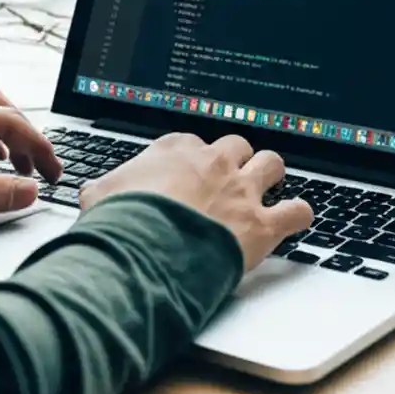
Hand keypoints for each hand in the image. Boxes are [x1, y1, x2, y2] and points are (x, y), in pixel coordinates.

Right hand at [80, 133, 312, 270]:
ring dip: (271, 175)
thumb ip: (104, 190)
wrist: (144, 250)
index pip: (192, 143)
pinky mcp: (262, 224)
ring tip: (264, 190)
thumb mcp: (97, 196)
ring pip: (273, 163)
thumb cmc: (120, 223)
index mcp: (175, 150)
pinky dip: (299, 214)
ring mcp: (242, 190)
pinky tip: (295, 219)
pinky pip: (298, 210)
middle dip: (235, 160)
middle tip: (228, 181)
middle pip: (237, 144)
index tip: (188, 174)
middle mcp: (214, 162)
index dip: (192, 161)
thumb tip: (95, 197)